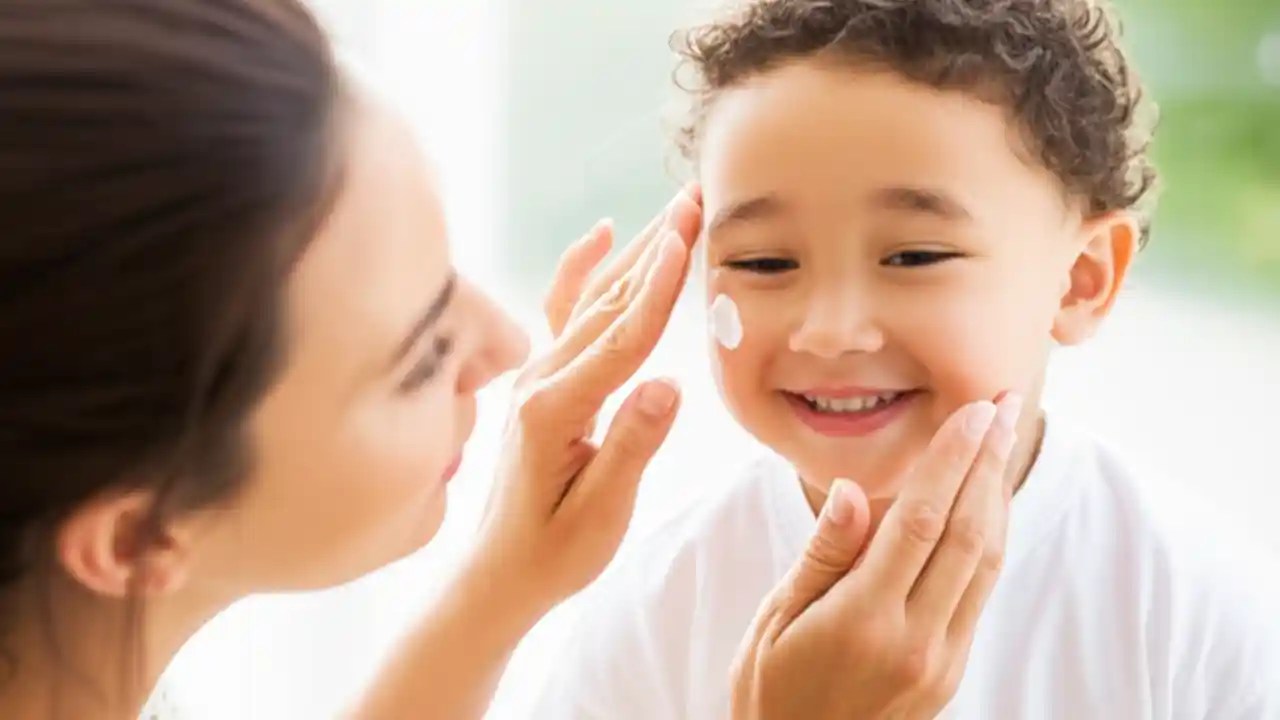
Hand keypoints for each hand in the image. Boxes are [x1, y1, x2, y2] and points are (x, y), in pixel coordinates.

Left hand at [467, 186, 702, 612]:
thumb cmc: (552, 553)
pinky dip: (583, 268)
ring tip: (677, 207)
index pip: (620, 340)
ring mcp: (538, 373)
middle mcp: (540, 380)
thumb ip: (631, 446)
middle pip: (609, 301)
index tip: (687, 235)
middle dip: (657, 246)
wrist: (499, 571)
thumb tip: (667, 384)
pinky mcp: (541, 378)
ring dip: (637, 250)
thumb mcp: (600, 514)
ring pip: (593, 298)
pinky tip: (603, 234)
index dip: (659, 288)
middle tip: (698, 195)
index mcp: (555, 411)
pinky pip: (562, 310)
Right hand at [732, 394, 1022, 719]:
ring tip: (1004, 442)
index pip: (919, 521)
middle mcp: (915, 640)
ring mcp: (941, 660)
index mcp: (863, 621)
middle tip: (1005, 404)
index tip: (974, 411)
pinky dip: (989, 538)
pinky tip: (986, 504)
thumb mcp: (777, 620)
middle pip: (968, 533)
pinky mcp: (950, 671)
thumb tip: (849, 491)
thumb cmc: (771, 691)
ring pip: (986, 562)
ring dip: (999, 495)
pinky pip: (979, 591)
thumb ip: (821, 556)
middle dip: (990, 462)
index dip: (951, 459)